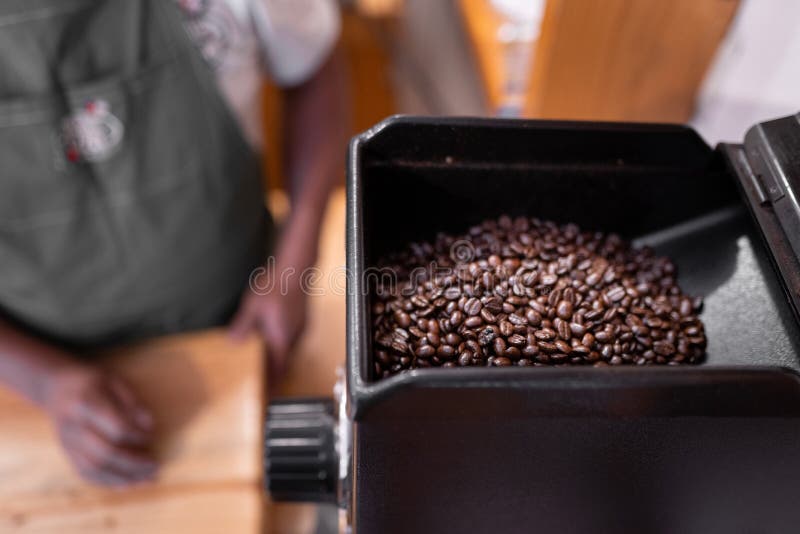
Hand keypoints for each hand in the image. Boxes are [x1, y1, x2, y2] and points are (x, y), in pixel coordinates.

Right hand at [44, 366, 156, 486]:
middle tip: (155, 466)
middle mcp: (73, 426)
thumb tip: (149, 427)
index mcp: (86, 402)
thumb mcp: (114, 381)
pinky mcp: (67, 453)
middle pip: (104, 453)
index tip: (150, 436)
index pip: (115, 427)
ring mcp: (67, 443)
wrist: (55, 388)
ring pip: (94, 469)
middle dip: (133, 463)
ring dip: (123, 478)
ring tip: (147, 479)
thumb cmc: (92, 382)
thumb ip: (132, 402)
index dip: (137, 435)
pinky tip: (127, 483)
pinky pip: (85, 474)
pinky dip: (108, 481)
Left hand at [229, 283, 307, 385]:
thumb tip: (233, 342)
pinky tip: (271, 335)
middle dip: (272, 370)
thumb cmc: (277, 285)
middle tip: (261, 378)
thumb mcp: (253, 306)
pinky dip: (281, 342)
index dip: (271, 383)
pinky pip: (290, 337)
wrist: (296, 269)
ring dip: (277, 355)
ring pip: (287, 349)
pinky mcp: (301, 320)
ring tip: (264, 358)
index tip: (266, 393)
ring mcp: (299, 328)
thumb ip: (243, 325)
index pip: (278, 369)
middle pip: (283, 361)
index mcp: (281, 338)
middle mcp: (293, 336)